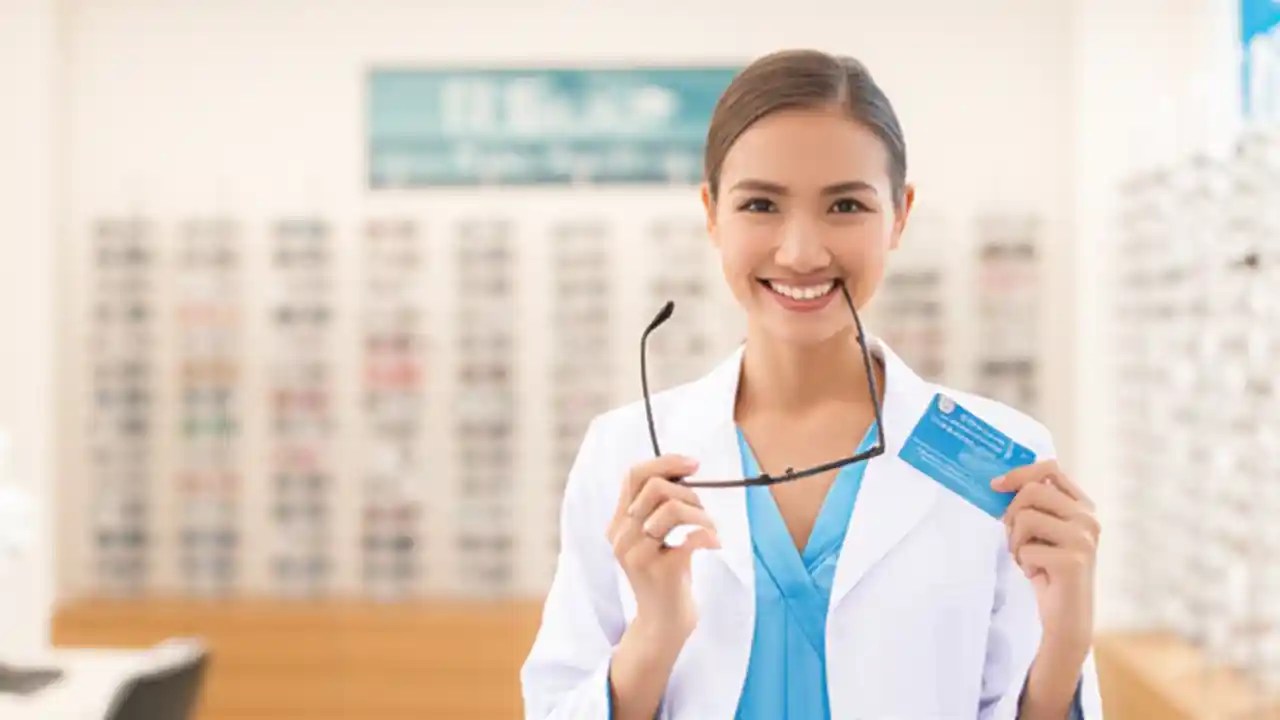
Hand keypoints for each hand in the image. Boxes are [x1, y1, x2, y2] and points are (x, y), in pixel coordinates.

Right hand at [607, 454, 719, 641]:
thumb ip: (658, 505)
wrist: (663, 622)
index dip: (665, 462)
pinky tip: (715, 543)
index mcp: (618, 523)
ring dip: (701, 514)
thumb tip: (685, 468)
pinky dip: (709, 535)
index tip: (694, 465)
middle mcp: (621, 536)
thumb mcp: (655, 536)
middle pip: (656, 488)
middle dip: (689, 493)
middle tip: (702, 513)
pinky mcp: (659, 571)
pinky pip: (690, 537)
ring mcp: (637, 554)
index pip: (633, 475)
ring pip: (673, 509)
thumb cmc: (666, 574)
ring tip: (710, 529)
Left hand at [992, 461, 1098, 668]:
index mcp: (1082, 507)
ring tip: (1028, 558)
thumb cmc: (1049, 571)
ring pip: (1025, 517)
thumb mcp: (1039, 533)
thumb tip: (998, 483)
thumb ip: (1030, 507)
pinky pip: (1026, 549)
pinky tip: (1038, 575)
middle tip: (1015, 539)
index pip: (1050, 470)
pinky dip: (1023, 562)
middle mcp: (1087, 519)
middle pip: (1032, 491)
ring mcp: (1083, 539)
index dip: (1019, 473)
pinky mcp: (1073, 560)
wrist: (1066, 617)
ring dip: (1015, 542)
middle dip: (1011, 514)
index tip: (996, 485)